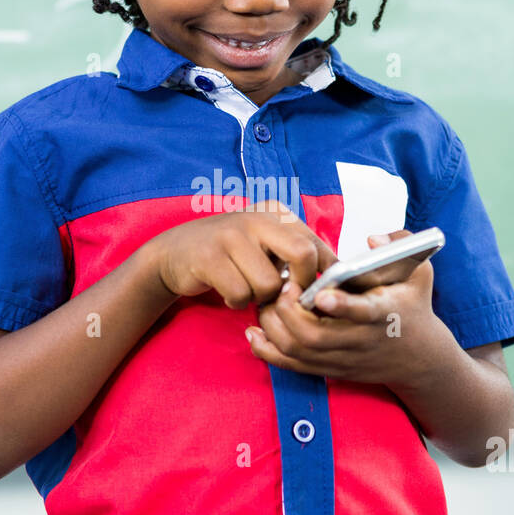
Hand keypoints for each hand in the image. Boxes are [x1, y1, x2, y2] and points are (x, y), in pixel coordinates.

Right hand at [149, 199, 338, 308]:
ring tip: (244, 287)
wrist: (174, 253)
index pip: (316, 244)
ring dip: (258, 297)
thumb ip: (298, 255)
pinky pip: (241, 294)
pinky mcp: (210, 256)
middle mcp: (257, 218)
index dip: (322, 276)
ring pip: (269, 284)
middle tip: (281, 296)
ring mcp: (232, 235)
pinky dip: (236, 302)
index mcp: (276, 213)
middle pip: (302, 255)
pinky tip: (227, 290)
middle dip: (296, 286)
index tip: (317, 295)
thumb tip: (339, 278)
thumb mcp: (266, 245)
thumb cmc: (230, 254)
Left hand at [245, 229, 443, 385]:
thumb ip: (401, 246)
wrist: (418, 358)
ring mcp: (342, 358)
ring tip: (266, 302)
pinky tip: (254, 332)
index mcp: (382, 314)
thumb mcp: (420, 273)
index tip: (320, 293)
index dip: (341, 306)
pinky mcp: (329, 369)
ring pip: (298, 351)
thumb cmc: (412, 306)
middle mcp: (359, 340)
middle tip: (281, 287)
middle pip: (316, 336)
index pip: (362, 313)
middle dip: (290, 312)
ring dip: (274, 328)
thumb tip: (372, 240)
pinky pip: (291, 366)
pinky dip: (268, 351)